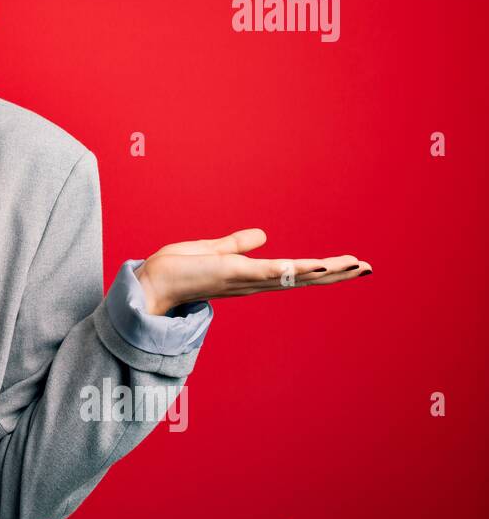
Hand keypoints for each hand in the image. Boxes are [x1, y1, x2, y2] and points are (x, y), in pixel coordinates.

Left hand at [132, 228, 371, 315]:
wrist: (151, 283)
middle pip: (302, 278)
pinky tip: (312, 267)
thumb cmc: (177, 270)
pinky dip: (290, 270)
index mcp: (252, 275)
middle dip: (335, 274)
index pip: (295, 272)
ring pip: (293, 275)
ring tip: (353, 265)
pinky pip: (267, 272)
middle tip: (367, 267)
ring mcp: (245, 279)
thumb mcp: (213, 250)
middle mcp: (254, 281)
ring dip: (324, 271)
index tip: (352, 264)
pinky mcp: (232, 274)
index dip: (324, 270)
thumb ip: (237, 244)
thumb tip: (262, 235)